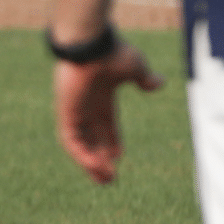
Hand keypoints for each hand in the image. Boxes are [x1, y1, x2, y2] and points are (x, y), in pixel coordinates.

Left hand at [54, 40, 161, 183]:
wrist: (91, 44)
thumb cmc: (111, 52)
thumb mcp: (134, 68)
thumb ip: (144, 79)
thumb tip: (158, 83)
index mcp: (101, 97)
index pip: (105, 125)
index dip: (111, 142)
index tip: (118, 157)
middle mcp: (86, 106)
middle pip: (91, 139)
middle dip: (99, 158)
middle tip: (109, 178)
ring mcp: (74, 110)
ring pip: (80, 144)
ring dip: (91, 162)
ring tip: (105, 179)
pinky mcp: (65, 113)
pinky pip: (70, 141)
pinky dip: (81, 155)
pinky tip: (95, 167)